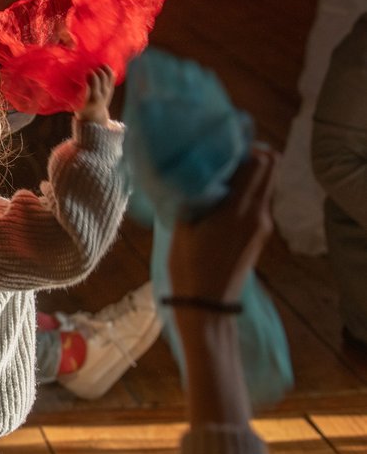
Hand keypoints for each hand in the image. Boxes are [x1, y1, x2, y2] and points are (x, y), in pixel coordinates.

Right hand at [75, 65, 114, 124]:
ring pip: (108, 75)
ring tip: (96, 63)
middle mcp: (103, 93)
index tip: (85, 69)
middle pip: (101, 76)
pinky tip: (102, 66)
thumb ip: (73, 93)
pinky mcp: (111, 89)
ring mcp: (108, 91)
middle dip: (96, 69)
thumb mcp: (76, 103)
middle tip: (89, 65)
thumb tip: (66, 79)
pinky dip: (108, 69)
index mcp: (94, 97)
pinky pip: (112, 76)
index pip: (94, 81)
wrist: (94, 117)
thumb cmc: (81, 108)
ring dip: (103, 67)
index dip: (91, 73)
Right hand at [168, 147, 277, 304]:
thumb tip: (191, 172)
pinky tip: (219, 197)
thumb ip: (193, 196)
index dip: (245, 146)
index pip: (262, 161)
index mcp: (240, 209)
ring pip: (265, 184)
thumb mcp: (183, 228)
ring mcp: (262, 225)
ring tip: (216, 176)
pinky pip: (258, 200)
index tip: (220, 146)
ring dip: (248, 173)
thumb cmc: (188, 268)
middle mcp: (259, 213)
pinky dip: (245, 190)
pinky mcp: (258, 235)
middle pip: (270, 168)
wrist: (206, 307)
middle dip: (250, 155)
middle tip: (221, 156)